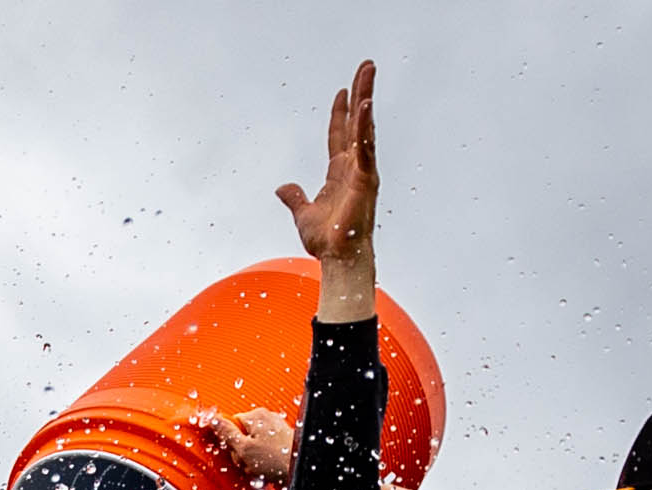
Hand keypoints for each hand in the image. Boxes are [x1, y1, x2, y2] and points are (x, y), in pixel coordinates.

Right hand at [207, 409, 293, 485]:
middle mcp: (267, 418)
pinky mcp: (282, 439)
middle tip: (248, 462)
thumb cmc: (277, 460)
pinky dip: (263, 461)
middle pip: (241, 435)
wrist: (300, 469)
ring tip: (259, 468)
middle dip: (242, 452)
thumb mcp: (244, 449)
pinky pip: (264, 450)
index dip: (229, 442)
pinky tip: (267, 468)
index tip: (234, 451)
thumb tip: (213, 420)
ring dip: (252, 460)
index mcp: (255, 416)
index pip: (230, 424)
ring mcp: (276, 428)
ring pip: (252, 445)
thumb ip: (226, 433)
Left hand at [276, 60, 377, 265]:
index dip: (340, 113)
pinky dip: (365, 129)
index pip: (339, 135)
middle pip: (356, 123)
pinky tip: (365, 107)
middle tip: (366, 67)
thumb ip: (295, 197)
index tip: (343, 92)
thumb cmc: (328, 241)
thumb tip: (283, 187)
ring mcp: (363, 172)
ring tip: (368, 73)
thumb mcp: (303, 214)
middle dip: (361, 93)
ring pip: (364, 127)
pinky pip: (366, 149)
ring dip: (366, 98)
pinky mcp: (366, 180)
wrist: (338, 259)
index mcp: (340, 173)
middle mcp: (355, 167)